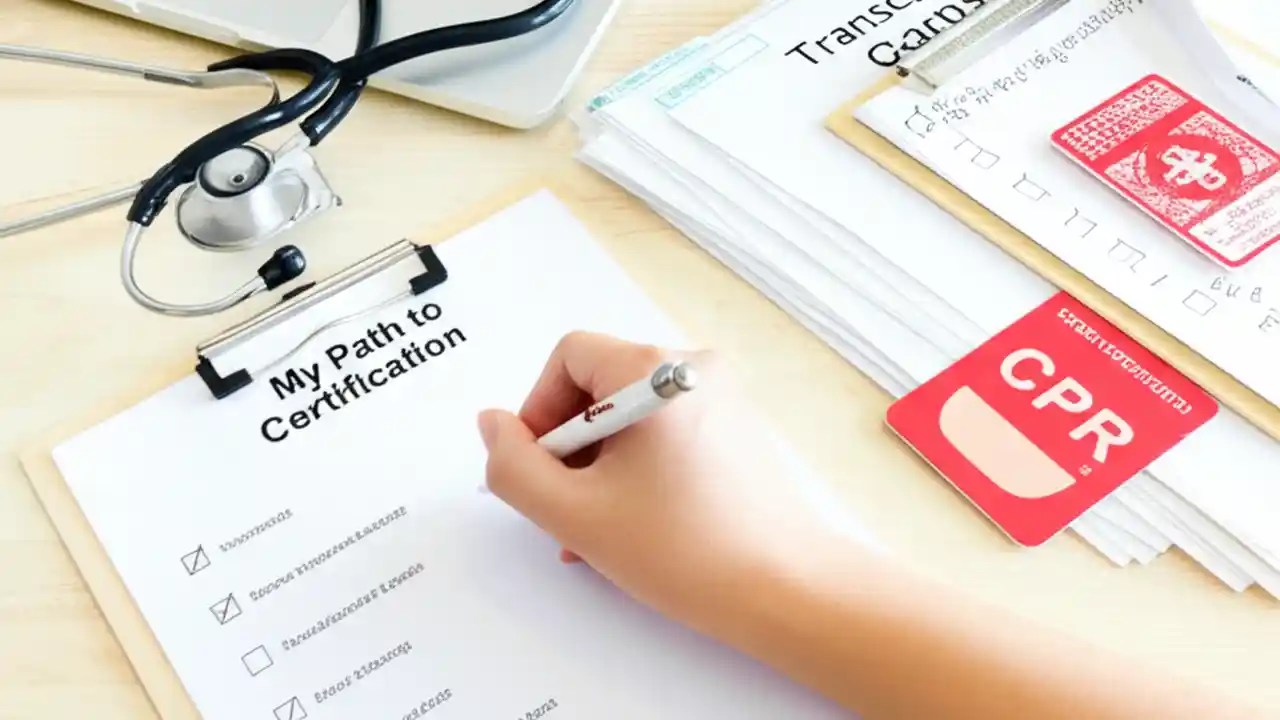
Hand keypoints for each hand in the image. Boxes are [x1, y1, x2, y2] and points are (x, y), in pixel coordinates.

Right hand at [477, 331, 853, 640]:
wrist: (789, 590)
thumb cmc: (686, 550)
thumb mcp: (575, 513)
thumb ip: (514, 466)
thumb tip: (492, 424)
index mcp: (655, 372)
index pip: (569, 356)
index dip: (538, 410)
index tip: (538, 469)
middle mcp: (694, 369)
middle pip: (600, 384)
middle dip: (568, 448)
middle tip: (564, 508)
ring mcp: (722, 398)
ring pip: (632, 416)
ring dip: (599, 467)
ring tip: (594, 531)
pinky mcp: (739, 429)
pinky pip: (667, 433)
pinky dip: (638, 469)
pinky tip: (632, 526)